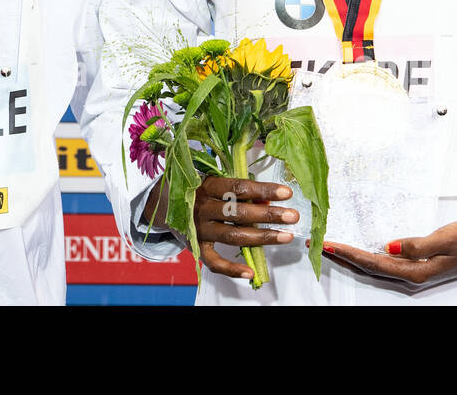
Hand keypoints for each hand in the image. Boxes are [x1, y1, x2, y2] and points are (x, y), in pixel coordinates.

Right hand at [144, 175, 300, 281]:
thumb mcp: (212, 182)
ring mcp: (198, 229)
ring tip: (286, 236)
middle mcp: (201, 207)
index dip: (263, 189)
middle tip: (293, 216)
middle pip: (240, 212)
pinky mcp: (196, 247)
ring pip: (234, 236)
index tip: (286, 192)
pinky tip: (250, 273)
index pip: (238, 188)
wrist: (163, 205)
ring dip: (262, 237)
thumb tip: (267, 199)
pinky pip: (214, 262)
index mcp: (206, 186)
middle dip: (269, 214)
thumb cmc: (196, 190)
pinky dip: (231, 270)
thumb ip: (237, 191)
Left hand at [319, 217, 456, 288]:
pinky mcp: (414, 264)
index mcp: (415, 271)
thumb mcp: (444, 239)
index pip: (372, 263)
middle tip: (317, 244)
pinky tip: (355, 250)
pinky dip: (365, 255)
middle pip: (367, 267)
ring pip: (372, 266)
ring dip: (350, 257)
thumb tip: (387, 246)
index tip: (327, 244)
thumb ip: (415, 245)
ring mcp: (412, 271)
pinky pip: (382, 262)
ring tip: (329, 246)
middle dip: (341, 256)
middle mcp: (410, 275)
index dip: (347, 254)